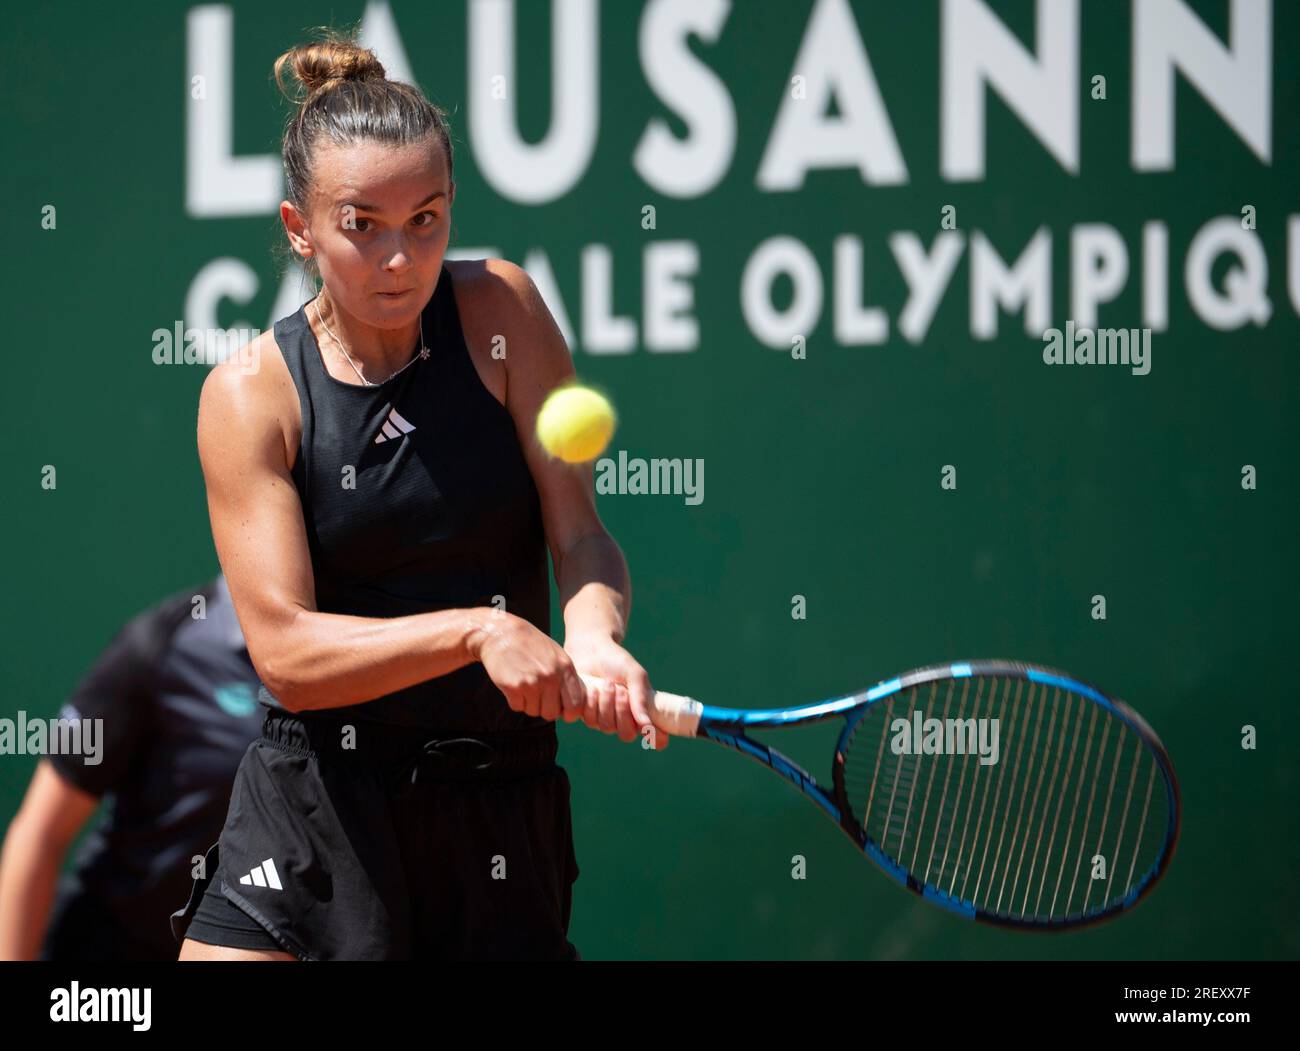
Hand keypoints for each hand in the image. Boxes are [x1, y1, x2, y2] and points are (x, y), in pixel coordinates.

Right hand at [473, 612, 584, 721]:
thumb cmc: (530, 644)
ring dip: (528, 704)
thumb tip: (572, 705)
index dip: (567, 712)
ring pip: (533, 712)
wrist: (502, 633)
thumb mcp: (556, 655)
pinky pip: (518, 707)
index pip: (575, 705)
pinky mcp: (514, 686)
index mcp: (565, 668)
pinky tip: (513, 683)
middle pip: (552, 713)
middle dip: (543, 709)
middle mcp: (551, 676)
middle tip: (537, 697)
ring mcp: (533, 682)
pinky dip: (515, 700)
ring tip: (524, 685)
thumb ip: (566, 678)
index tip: (558, 707)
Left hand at [563, 635, 667, 749]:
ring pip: (607, 727)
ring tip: (607, 683)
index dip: (657, 738)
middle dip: (623, 712)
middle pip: (626, 734)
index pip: (653, 735)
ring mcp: (603, 718)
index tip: (655, 734)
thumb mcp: (634, 675)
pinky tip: (593, 688)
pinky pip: (590, 720)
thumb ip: (641, 699)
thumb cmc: (617, 661)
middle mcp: (623, 719)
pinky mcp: (585, 714)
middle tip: (621, 690)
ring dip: (607, 704)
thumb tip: (647, 726)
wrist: (590, 649)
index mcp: (641, 710)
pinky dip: (592, 703)